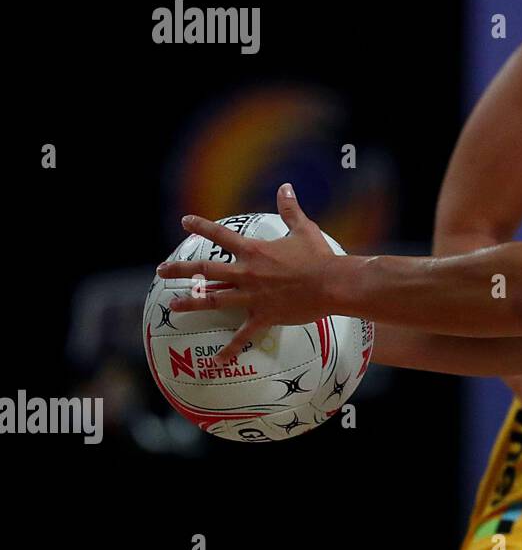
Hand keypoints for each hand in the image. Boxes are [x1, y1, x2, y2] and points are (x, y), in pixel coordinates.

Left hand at [157, 184, 338, 364]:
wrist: (332, 284)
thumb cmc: (319, 257)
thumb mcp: (304, 229)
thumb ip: (290, 209)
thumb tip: (285, 187)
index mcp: (254, 252)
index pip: (221, 236)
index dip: (201, 227)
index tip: (184, 222)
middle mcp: (247, 273)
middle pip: (206, 270)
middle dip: (180, 269)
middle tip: (161, 269)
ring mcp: (252, 296)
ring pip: (214, 300)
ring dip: (191, 302)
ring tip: (172, 306)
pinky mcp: (263, 316)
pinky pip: (243, 336)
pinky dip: (230, 350)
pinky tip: (216, 362)